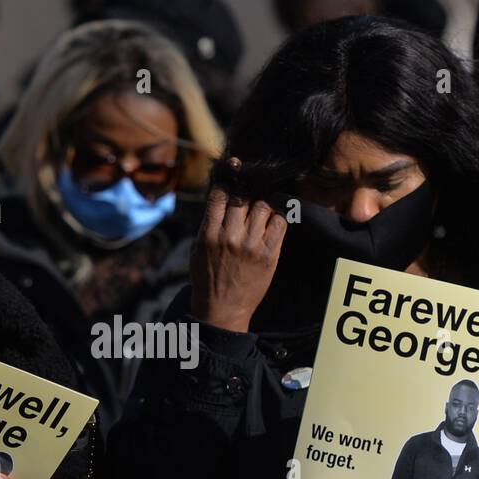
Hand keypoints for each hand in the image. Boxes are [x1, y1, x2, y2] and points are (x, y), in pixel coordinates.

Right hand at [190, 158, 286, 332]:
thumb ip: (209, 223)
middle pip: (244, 197)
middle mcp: (230, 236)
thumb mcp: (198, 248)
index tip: (235, 169)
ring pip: (264, 206)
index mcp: (209, 233)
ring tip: (263, 204)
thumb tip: (221, 196)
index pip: (220, 194)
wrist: (221, 310)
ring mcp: (251, 245)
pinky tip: (274, 217)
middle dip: (249, 189)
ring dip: (264, 202)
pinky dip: (279, 216)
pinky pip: (280, 224)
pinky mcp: (269, 255)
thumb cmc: (207, 278)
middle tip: (253, 186)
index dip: (229, 178)